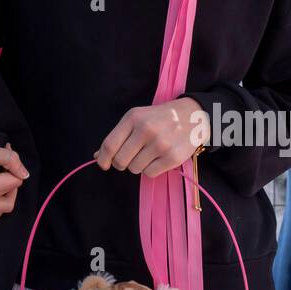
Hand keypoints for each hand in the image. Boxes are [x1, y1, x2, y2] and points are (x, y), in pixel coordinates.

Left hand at [95, 98, 209, 177]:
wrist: (192, 116)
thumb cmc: (159, 118)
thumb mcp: (137, 119)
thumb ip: (118, 136)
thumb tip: (98, 156)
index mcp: (133, 118)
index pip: (110, 144)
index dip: (103, 158)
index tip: (103, 164)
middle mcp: (146, 129)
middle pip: (120, 160)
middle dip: (121, 163)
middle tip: (130, 158)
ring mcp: (160, 144)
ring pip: (134, 168)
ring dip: (138, 165)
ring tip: (148, 154)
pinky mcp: (172, 157)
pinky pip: (149, 174)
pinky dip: (151, 169)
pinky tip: (158, 158)